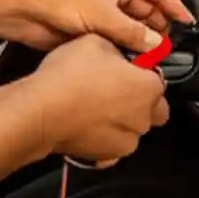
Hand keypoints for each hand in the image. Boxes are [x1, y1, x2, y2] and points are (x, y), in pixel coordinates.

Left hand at [9, 0, 194, 52]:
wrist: (26, 11)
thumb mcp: (103, 16)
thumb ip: (134, 33)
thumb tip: (156, 44)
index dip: (175, 6)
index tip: (188, 21)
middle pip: (149, 8)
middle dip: (159, 26)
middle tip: (169, 45)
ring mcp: (107, 6)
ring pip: (136, 24)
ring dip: (143, 38)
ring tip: (153, 54)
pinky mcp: (97, 23)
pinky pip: (121, 34)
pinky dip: (129, 44)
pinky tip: (135, 56)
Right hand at [24, 33, 168, 162]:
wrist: (40, 113)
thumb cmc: (68, 77)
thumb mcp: (95, 41)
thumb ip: (117, 46)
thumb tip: (119, 50)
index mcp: (149, 87)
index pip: (157, 77)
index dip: (141, 72)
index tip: (126, 68)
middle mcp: (144, 117)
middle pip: (154, 108)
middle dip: (140, 99)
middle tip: (115, 88)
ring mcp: (127, 140)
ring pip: (134, 128)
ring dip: (122, 119)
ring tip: (95, 106)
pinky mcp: (108, 157)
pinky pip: (114, 144)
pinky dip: (106, 136)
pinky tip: (88, 124)